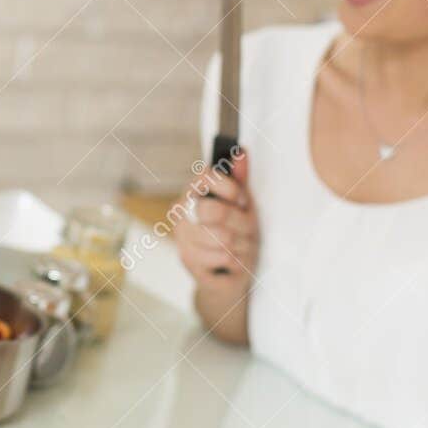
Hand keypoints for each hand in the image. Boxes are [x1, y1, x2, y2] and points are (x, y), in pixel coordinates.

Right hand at [175, 151, 259, 287]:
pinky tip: (232, 262)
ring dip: (242, 245)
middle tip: (246, 229)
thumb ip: (240, 178)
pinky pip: (224, 257)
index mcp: (193, 190)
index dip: (232, 189)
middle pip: (216, 211)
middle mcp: (181, 210)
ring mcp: (182, 236)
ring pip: (224, 238)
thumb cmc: (235, 235)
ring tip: (240, 247)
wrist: (227, 275)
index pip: (207, 176)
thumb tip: (241, 152)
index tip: (241, 200)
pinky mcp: (188, 260)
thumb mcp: (242, 205)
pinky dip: (237, 262)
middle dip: (241, 223)